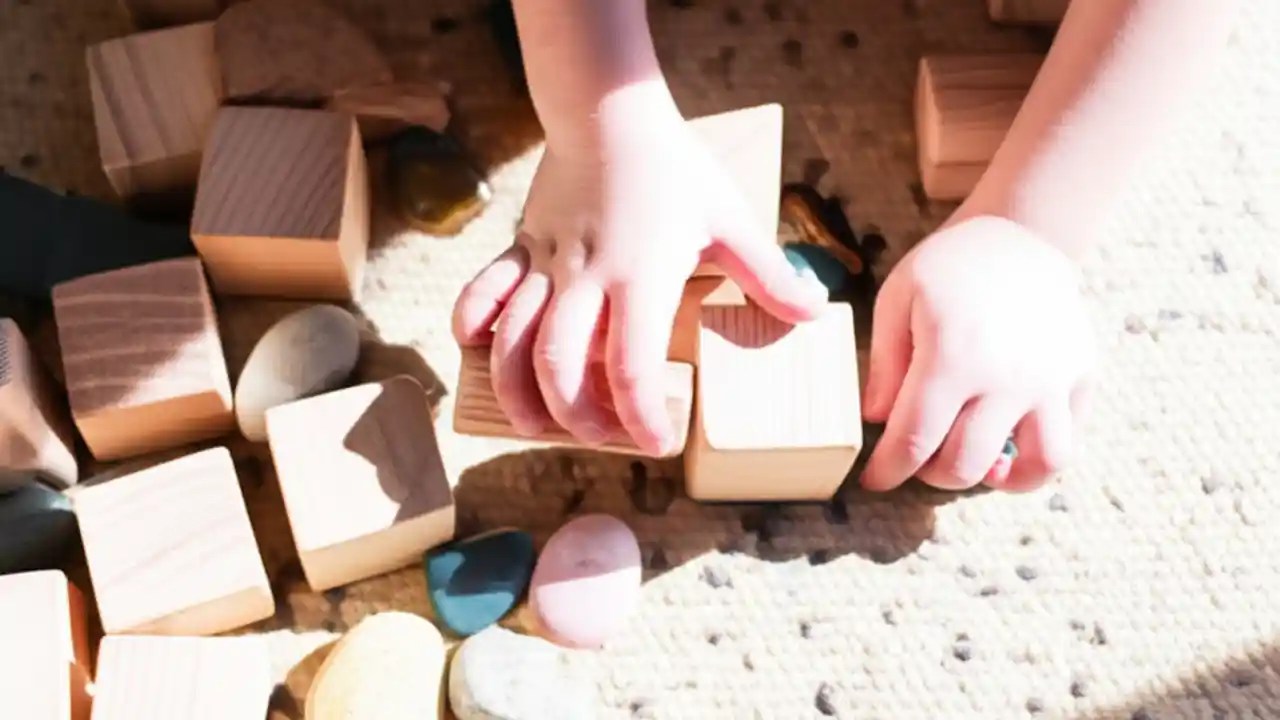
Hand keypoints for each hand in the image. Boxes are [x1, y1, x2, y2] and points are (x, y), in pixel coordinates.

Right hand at [452, 93, 826, 455]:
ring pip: (514, 339)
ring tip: (533, 427)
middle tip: (597, 439)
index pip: (631, 363)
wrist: (609, 112)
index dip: (639, 416)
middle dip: (573, 416)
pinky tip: (476, 351)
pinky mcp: (520, 247)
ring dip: (516, 391)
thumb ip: (767, 273)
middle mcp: (586, 276)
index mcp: (641, 276)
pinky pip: (484, 290)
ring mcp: (546, 263)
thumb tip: (814, 314)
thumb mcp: (728, 219)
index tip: (656, 444)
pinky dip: (473, 324)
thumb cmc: (673, 169)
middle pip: (559, 363)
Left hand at [861, 215, 1094, 492]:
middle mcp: (1007, 377)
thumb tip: (876, 420)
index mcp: (952, 357)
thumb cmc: (949, 267)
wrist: (1021, 234)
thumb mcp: (897, 299)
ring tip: (978, 463)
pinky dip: (1041, 457)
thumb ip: (884, 365)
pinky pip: (1070, 439)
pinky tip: (1011, 443)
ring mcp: (1052, 379)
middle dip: (931, 474)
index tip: (874, 479)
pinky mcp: (1082, 375)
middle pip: (966, 465)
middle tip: (920, 455)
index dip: (888, 470)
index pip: (914, 441)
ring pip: (1040, 465)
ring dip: (1000, 479)